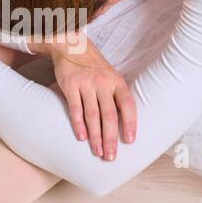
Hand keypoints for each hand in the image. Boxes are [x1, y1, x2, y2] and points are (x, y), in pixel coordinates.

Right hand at [49, 37, 135, 159]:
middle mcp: (104, 84)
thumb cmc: (95, 67)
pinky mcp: (70, 85)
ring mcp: (87, 84)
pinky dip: (78, 124)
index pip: (128, 105)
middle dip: (111, 138)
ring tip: (98, 152)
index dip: (130, 123)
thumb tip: (125, 124)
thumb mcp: (112, 77)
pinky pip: (75, 108)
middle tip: (111, 156)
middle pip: (110, 115)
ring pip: (93, 115)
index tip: (130, 141)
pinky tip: (82, 138)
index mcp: (118, 82)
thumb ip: (117, 97)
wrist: (72, 46)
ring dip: (96, 136)